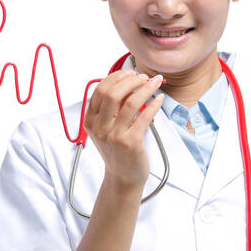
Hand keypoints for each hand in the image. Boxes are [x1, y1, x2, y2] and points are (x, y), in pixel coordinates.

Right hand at [83, 69, 164, 190]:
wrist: (122, 177)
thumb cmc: (117, 151)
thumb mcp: (105, 129)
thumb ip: (110, 109)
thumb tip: (127, 83)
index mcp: (90, 121)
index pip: (100, 90)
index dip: (116, 77)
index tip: (129, 73)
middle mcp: (99, 128)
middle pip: (113, 93)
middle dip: (130, 80)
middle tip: (143, 77)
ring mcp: (114, 136)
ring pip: (130, 102)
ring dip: (145, 89)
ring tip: (154, 83)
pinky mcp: (130, 142)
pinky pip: (144, 116)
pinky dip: (153, 104)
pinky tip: (159, 99)